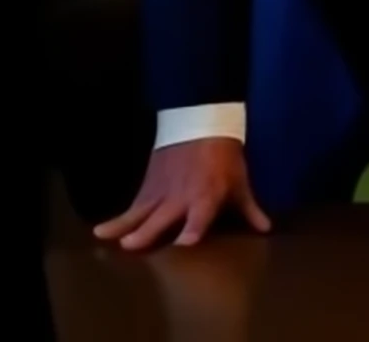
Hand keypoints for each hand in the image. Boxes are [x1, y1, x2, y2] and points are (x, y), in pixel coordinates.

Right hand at [93, 138, 270, 250]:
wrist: (202, 123)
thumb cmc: (224, 159)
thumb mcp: (239, 183)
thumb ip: (250, 209)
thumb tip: (266, 228)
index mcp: (206, 197)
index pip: (199, 216)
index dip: (193, 228)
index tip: (185, 242)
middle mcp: (180, 197)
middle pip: (161, 216)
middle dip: (148, 230)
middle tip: (131, 245)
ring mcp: (161, 191)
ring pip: (140, 211)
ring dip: (124, 224)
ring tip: (104, 235)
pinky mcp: (149, 186)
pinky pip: (133, 205)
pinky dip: (119, 218)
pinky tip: (102, 230)